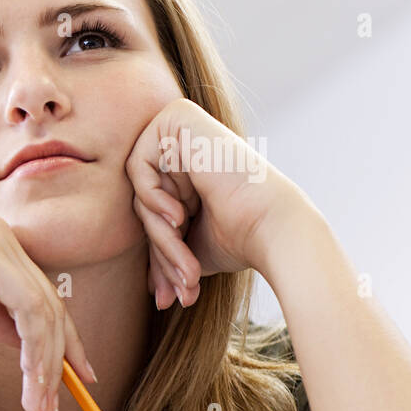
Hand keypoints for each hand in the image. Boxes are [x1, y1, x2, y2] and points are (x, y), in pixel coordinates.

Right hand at [0, 201, 96, 410]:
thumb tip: (23, 343)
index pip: (37, 296)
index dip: (57, 339)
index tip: (65, 378)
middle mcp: (2, 237)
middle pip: (50, 303)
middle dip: (59, 359)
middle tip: (54, 405)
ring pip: (45, 309)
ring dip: (47, 363)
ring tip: (40, 404)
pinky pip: (30, 308)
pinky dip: (37, 348)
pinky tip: (31, 378)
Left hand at [125, 98, 297, 308]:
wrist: (272, 229)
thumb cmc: (238, 240)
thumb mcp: (187, 246)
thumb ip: (161, 248)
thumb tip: (149, 287)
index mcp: (188, 169)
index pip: (148, 210)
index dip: (157, 252)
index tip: (170, 293)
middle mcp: (184, 146)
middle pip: (142, 200)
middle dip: (159, 248)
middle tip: (181, 284)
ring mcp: (181, 129)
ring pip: (140, 189)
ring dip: (159, 234)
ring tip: (186, 263)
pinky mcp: (179, 117)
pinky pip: (138, 164)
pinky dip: (152, 197)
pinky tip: (179, 215)